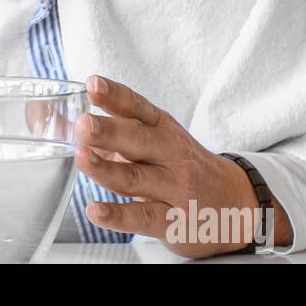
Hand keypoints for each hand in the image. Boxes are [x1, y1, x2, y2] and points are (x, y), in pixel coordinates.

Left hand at [72, 74, 292, 257]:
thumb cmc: (183, 167)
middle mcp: (170, 155)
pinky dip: (116, 215)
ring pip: (135, 178)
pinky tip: (95, 210)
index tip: (93, 84)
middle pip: (137, 140)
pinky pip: (141, 217)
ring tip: (81, 159)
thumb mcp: (159, 141)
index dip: (115, 95)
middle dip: (108, 131)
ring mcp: (173, 188)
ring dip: (105, 169)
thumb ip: (118, 133)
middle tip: (83, 125)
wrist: (234, 203)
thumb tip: (72, 128)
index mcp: (163, 129)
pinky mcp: (172, 221)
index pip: (138, 108)